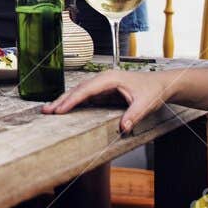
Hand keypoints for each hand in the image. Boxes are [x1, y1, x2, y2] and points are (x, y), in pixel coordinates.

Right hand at [43, 69, 174, 133]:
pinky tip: (64, 109)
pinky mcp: (104, 91)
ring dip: (65, 101)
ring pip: (79, 93)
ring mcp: (102, 85)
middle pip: (78, 90)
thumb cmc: (153, 91)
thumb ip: (133, 115)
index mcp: (110, 79)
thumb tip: (123, 128)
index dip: (71, 100)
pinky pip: (85, 97)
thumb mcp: (145, 104)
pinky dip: (74, 103)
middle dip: (61, 100)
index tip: (59, 110)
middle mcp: (103, 79)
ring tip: (50, 111)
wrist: (161, 84)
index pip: (86, 90)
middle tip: (46, 111)